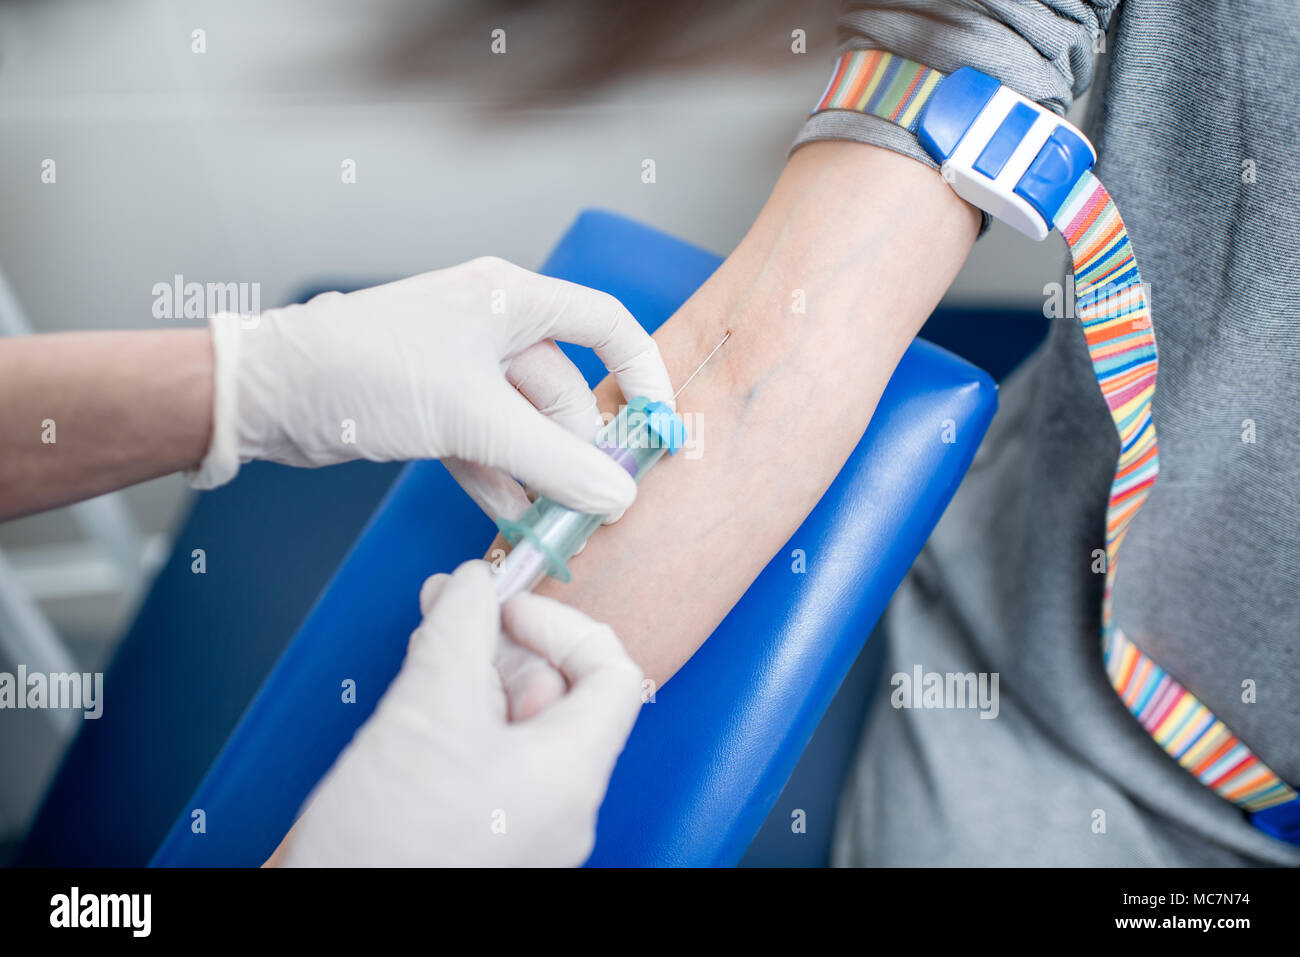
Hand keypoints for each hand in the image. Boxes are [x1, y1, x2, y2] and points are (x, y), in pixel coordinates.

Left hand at [190, 257, 671, 518]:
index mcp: (511, 300)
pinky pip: (490, 446)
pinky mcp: (435, 408)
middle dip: (582, 448)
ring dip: (544, 474)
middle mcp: (492, 328)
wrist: (269, 394)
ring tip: (562, 523)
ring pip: (527, 426)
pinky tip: (517, 522)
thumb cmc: (366, 373)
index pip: (607, 325)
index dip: (642, 373)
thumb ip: (552, 461)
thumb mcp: (473, 418)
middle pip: (566, 391)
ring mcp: (463, 371)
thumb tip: (618, 495)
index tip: (659, 428)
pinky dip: (505, 481)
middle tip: (599, 502)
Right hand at [280, 560, 643, 867]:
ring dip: (475, 675)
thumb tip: (473, 583)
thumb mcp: (426, 710)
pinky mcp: (481, 838)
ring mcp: (523, 827)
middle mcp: (560, 806)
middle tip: (451, 609)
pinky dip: (460, 719)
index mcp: (570, 774)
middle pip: (557, 697)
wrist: (331, 932)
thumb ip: (459, 631)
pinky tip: (419, 699)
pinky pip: (490, 764)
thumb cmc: (384, 850)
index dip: (560, 625)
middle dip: (502, 643)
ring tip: (427, 645)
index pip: (610, 674)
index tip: (505, 608)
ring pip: (516, 728)